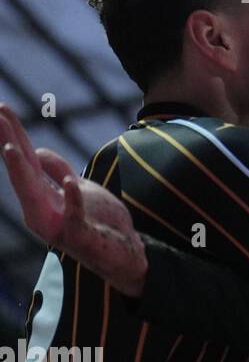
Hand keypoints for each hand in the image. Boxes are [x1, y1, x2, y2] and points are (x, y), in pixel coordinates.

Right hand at [0, 103, 146, 296]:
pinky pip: (74, 216)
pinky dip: (73, 199)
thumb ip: (58, 171)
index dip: (14, 133)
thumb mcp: (80, 188)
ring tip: (10, 146)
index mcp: (42, 195)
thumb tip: (37, 150)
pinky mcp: (81, 236)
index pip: (26, 158)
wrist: (124, 254)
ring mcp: (58, 224)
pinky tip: (71, 182)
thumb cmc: (100, 222)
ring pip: (35, 195)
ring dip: (22, 171)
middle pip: (23, 171)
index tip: (2, 107)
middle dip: (9, 142)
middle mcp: (42, 209)